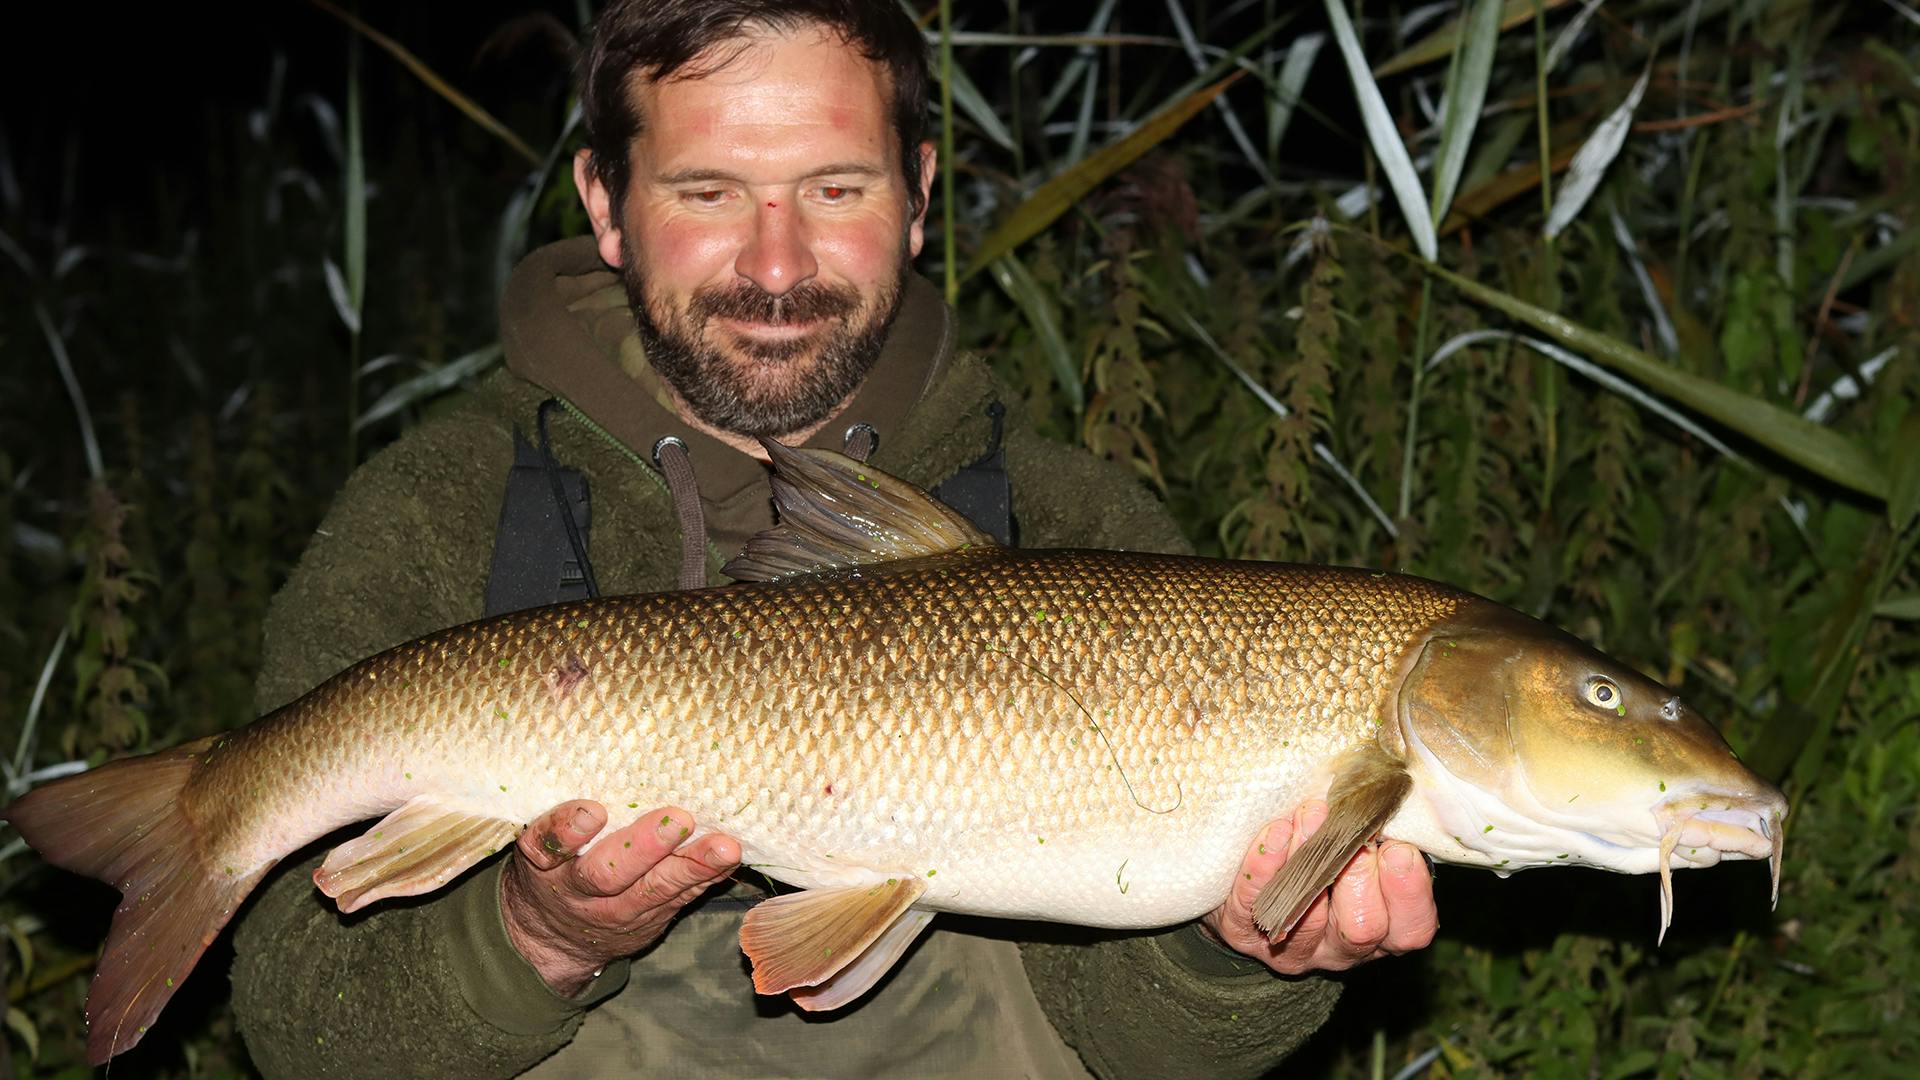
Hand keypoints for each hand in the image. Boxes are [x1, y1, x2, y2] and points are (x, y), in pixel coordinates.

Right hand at [500, 801, 740, 995]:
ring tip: (724, 846)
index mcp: (545, 864)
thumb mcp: (542, 845)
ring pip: (653, 891)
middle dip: (644, 847)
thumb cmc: (556, 865)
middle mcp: (579, 890)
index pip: (546, 847)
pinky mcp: (648, 921)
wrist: (556, 938)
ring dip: (691, 866)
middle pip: (606, 874)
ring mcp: (615, 911)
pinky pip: (680, 899)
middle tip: (679, 819)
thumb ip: (563, 816)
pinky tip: (729, 857)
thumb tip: (616, 757)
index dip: (566, 831)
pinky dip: (706, 877)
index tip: (593, 811)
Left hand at [1200, 799, 1437, 974]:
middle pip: (1363, 927)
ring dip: (1309, 862)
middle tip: (1350, 832)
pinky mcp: (1245, 934)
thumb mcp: (1356, 843)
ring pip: (1308, 921)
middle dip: (1358, 874)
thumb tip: (1386, 800)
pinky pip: (1253, 908)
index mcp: (1382, 926)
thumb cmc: (1319, 850)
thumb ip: (1376, 833)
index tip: (1398, 849)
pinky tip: (1275, 833)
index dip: (1408, 892)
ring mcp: (1293, 946)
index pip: (1411, 928)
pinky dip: (1264, 869)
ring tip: (1309, 815)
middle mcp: (1342, 945)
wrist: (1241, 872)